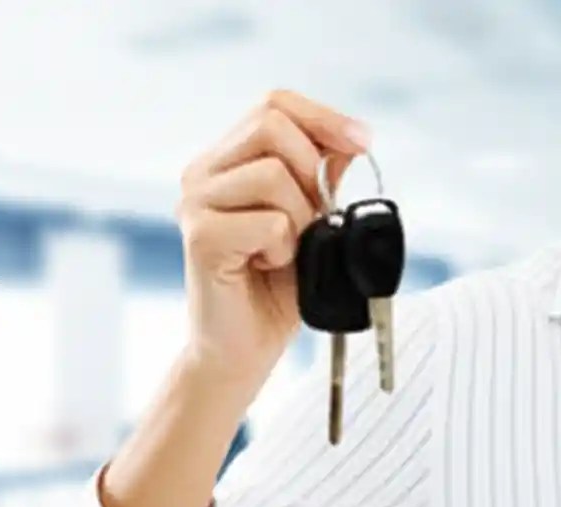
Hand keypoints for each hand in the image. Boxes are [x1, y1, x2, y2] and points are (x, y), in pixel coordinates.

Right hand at [175, 89, 370, 384]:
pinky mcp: (200, 237)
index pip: (275, 104)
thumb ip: (324, 178)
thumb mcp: (315, 222)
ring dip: (302, 218)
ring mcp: (195, 203)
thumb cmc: (278, 288)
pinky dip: (286, 247)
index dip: (324, 116)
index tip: (365, 141)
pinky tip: (269, 266)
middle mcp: (203, 173)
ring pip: (274, 174)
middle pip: (273, 125)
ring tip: (286, 250)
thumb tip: (351, 142)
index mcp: (227, 160)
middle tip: (314, 218)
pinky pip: (270, 222)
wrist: (244, 348)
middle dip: (313, 171)